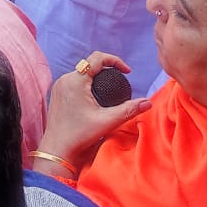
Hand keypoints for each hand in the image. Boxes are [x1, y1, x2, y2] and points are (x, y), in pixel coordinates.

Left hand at [37, 51, 151, 168]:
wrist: (58, 149)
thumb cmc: (79, 136)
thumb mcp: (107, 121)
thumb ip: (129, 110)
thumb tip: (148, 102)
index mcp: (75, 81)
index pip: (97, 57)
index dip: (115, 60)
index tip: (127, 72)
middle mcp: (65, 79)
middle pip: (89, 64)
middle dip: (107, 68)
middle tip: (121, 80)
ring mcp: (59, 85)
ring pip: (81, 72)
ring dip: (96, 75)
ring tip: (110, 87)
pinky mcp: (57, 93)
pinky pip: (74, 80)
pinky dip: (87, 83)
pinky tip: (95, 95)